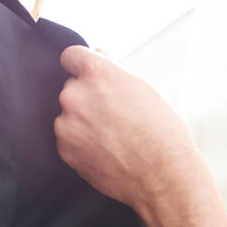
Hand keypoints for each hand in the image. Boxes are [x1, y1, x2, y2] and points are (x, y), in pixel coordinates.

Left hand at [54, 45, 202, 221]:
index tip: (87, 75)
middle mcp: (75, 95)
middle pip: (71, 88)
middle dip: (87, 97)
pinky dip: (81, 143)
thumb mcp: (143, 88)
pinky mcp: (64, 149)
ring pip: (69, 115)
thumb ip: (113, 70)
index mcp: (96, 73)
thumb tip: (98, 53)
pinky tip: (106, 150)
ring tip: (112, 136)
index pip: (71, 56)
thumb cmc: (160, 130)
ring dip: (82, 121)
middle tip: (112, 114)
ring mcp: (66, 124)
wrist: (162, 173)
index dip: (80, 65)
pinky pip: (68, 139)